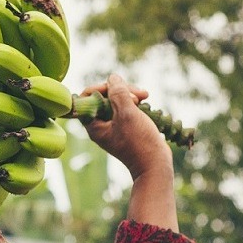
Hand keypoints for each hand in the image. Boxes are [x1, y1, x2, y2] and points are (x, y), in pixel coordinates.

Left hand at [81, 74, 178, 231]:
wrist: (154, 164)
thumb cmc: (139, 141)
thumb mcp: (128, 113)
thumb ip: (118, 93)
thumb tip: (112, 77)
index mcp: (94, 124)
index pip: (88, 97)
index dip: (103, 88)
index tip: (120, 89)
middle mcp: (100, 125)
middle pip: (104, 97)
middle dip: (121, 90)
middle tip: (140, 94)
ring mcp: (112, 126)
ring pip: (116, 101)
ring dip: (130, 94)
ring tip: (145, 96)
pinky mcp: (125, 127)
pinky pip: (125, 108)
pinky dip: (134, 103)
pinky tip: (145, 102)